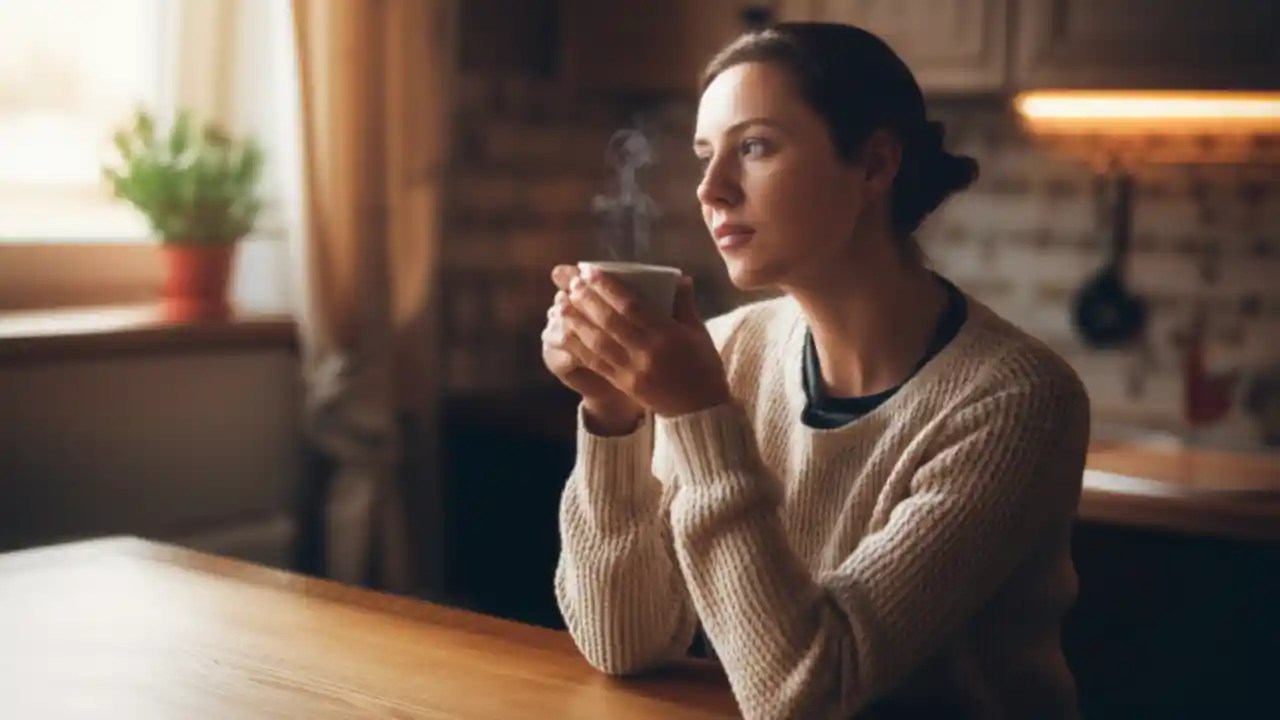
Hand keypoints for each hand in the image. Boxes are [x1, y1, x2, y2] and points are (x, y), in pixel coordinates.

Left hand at [555, 264, 730, 417]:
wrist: (700, 411)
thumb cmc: (703, 367)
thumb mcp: (699, 333)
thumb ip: (684, 304)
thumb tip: (679, 278)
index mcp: (666, 334)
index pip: (631, 305)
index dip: (607, 287)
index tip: (589, 271)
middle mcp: (646, 351)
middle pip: (609, 321)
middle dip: (587, 299)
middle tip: (571, 282)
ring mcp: (631, 370)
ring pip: (597, 342)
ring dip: (576, 321)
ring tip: (560, 304)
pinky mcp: (622, 384)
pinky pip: (595, 363)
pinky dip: (577, 347)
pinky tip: (565, 334)